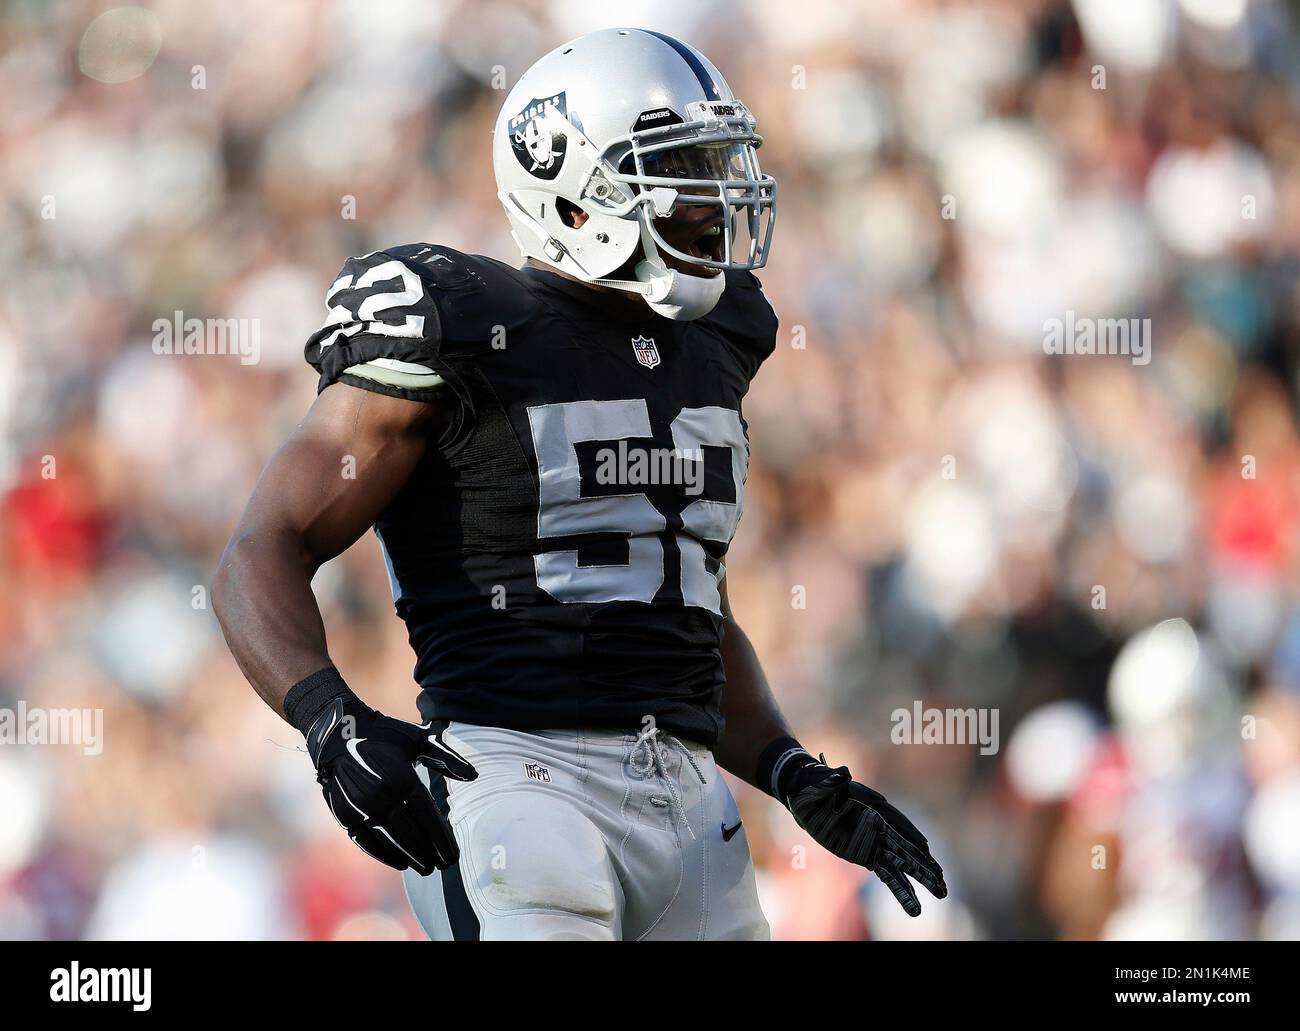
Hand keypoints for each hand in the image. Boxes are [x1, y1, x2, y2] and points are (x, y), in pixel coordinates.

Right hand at [305, 697, 476, 874]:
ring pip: (391, 841)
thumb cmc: (385, 735)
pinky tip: (400, 863)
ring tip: (427, 869)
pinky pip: (367, 842)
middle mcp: (380, 796)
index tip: (453, 854)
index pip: (427, 816)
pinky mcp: (346, 815)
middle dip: (430, 852)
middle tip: (445, 865)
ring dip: (411, 858)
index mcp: (401, 777)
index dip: (441, 838)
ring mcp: (361, 808)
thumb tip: (474, 775)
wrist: (339, 735)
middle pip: (411, 833)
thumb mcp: (418, 739)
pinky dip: (385, 855)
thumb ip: (446, 758)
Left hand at [786, 758, 946, 916]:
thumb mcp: (824, 783)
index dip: (908, 836)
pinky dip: (902, 889)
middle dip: (924, 863)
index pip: (896, 824)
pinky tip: (915, 905)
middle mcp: (880, 826)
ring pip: (903, 863)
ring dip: (921, 878)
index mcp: (874, 807)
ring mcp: (876, 842)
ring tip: (941, 893)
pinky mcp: (868, 855)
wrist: (808, 795)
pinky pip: (889, 873)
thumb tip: (843, 774)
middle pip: (906, 846)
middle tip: (942, 881)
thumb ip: (834, 782)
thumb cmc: (817, 787)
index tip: (924, 850)